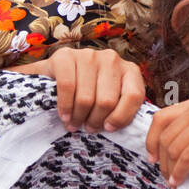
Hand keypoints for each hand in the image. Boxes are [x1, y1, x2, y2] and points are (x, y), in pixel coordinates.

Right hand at [9, 47, 146, 132]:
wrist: (54, 75)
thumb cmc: (88, 92)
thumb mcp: (111, 97)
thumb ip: (122, 108)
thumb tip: (134, 133)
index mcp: (129, 69)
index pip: (134, 96)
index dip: (121, 117)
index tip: (108, 129)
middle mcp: (111, 59)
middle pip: (107, 101)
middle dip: (95, 121)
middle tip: (87, 128)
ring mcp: (89, 55)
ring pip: (86, 98)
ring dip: (78, 118)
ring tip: (74, 125)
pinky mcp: (66, 56)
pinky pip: (67, 87)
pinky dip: (65, 107)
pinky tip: (64, 117)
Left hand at [144, 94, 188, 187]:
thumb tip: (175, 149)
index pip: (161, 118)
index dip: (151, 140)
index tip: (153, 157)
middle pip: (164, 135)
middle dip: (160, 160)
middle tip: (165, 176)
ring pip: (173, 148)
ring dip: (169, 169)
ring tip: (173, 183)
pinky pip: (187, 156)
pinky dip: (180, 172)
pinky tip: (180, 181)